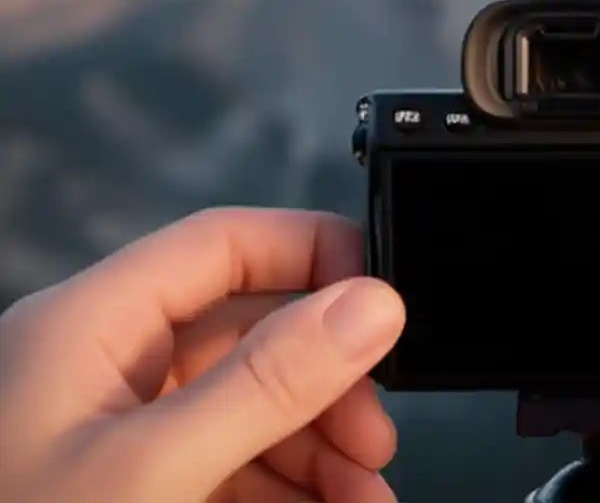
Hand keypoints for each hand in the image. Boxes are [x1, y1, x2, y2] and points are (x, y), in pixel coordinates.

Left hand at [0, 207, 405, 501]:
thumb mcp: (155, 474)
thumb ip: (265, 386)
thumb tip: (370, 307)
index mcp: (90, 328)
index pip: (223, 245)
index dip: (314, 255)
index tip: (386, 303)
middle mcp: (107, 369)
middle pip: (252, 334)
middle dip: (329, 383)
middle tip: (375, 441)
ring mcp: (120, 434)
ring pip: (253, 407)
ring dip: (322, 448)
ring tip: (366, 498)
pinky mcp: (137, 489)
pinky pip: (234, 466)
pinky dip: (291, 488)